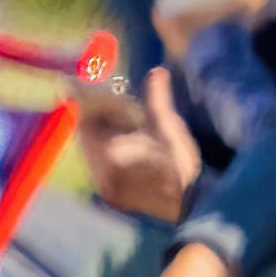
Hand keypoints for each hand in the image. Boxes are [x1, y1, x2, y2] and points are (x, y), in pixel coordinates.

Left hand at [79, 65, 201, 225]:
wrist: (189, 204)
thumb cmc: (180, 164)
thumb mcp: (170, 129)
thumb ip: (157, 100)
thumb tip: (157, 72)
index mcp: (110, 154)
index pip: (86, 124)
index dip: (91, 106)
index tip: (101, 95)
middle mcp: (99, 172)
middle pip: (87, 139)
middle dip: (96, 122)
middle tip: (113, 109)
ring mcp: (103, 186)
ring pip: (92, 154)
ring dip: (101, 138)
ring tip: (120, 128)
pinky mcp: (110, 196)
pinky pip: (99, 168)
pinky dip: (106, 154)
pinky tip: (124, 149)